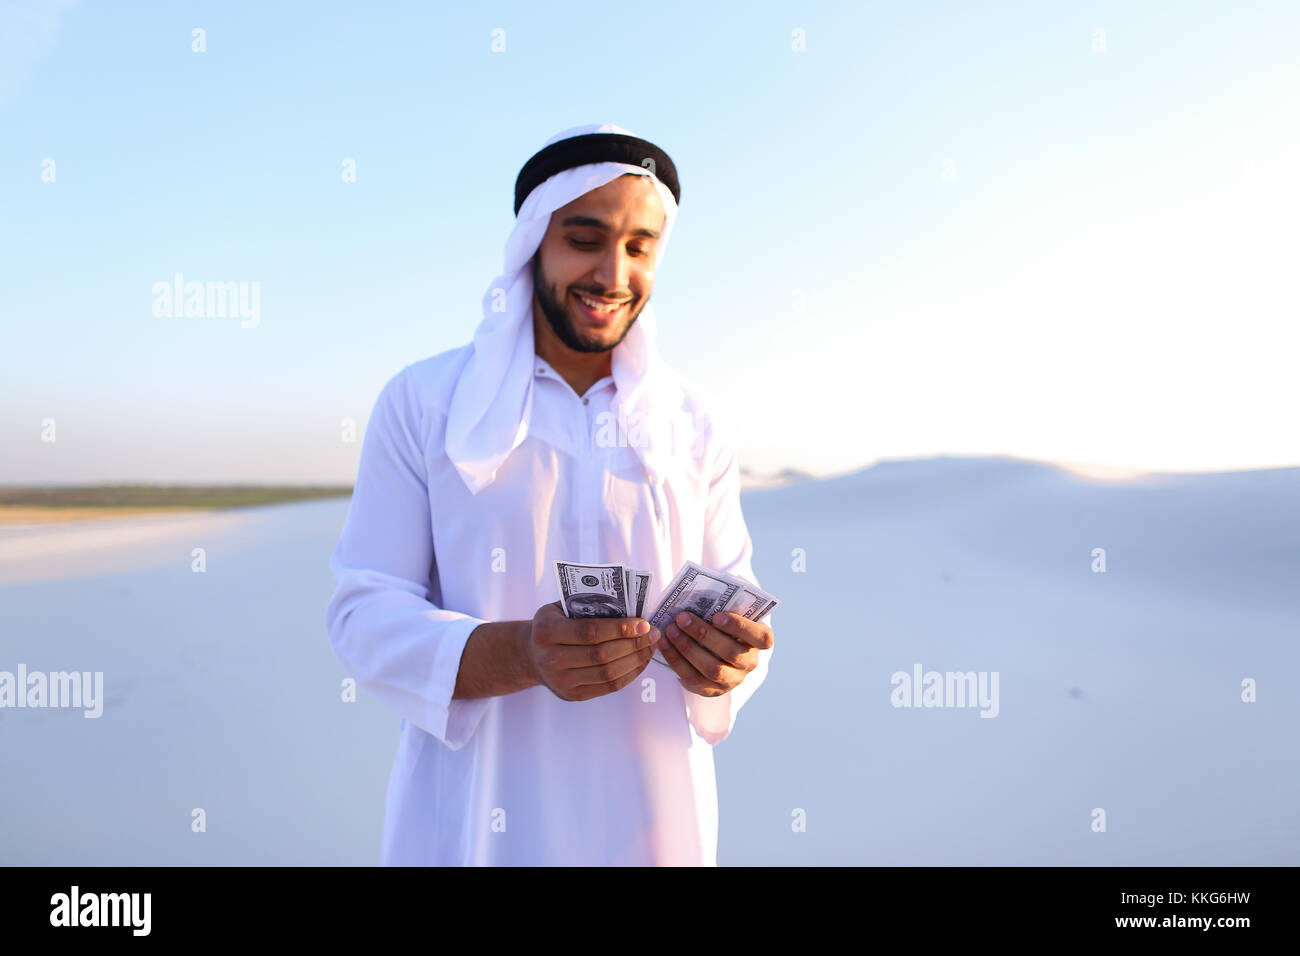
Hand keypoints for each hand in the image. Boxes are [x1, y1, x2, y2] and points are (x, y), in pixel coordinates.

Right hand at [523, 602, 660, 701]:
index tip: (643, 623)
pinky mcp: (572, 695)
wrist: (531, 654)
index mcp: (547, 631)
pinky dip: (629, 674)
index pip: (590, 632)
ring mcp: (561, 681)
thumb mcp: (561, 608)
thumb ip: (589, 606)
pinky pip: (608, 687)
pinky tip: (640, 661)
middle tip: (653, 634)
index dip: (620, 629)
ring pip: (607, 673)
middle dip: (633, 644)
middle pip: (601, 654)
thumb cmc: (554, 624)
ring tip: (650, 647)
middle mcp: (550, 659)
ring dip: (635, 660)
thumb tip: (632, 609)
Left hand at [658, 610, 773, 697]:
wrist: (716, 648)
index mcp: (760, 640)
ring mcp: (732, 680)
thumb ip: (722, 606)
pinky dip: (676, 660)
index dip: (740, 627)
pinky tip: (664, 644)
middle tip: (682, 617)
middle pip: (731, 653)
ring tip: (670, 630)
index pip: (762, 638)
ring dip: (688, 648)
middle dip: (704, 634)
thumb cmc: (723, 623)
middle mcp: (750, 663)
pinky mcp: (712, 690)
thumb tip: (696, 596)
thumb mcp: (730, 612)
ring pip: (712, 669)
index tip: (717, 616)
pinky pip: (693, 679)